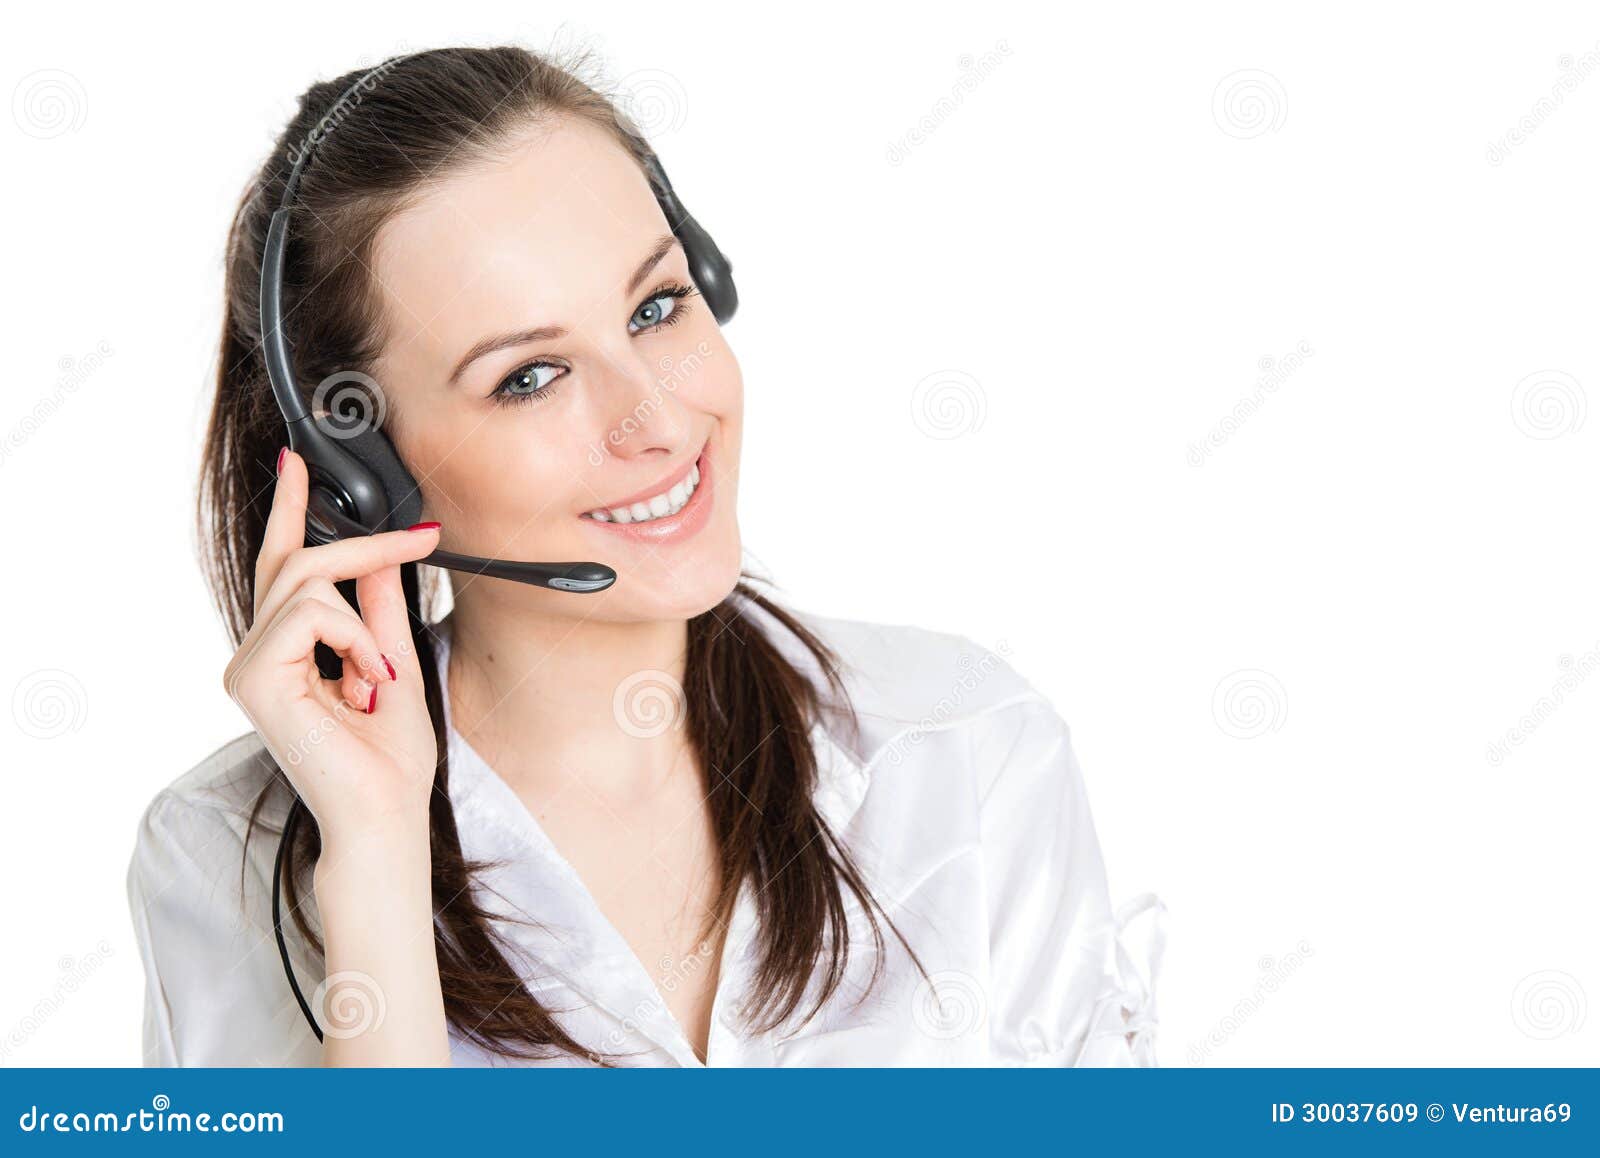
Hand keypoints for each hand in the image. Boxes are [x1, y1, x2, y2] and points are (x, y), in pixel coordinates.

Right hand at [222, 447, 441, 847]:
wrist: (386, 812)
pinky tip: (364, 684)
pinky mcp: (254, 677)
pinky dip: (355, 641)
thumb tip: (381, 554)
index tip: (299, 463)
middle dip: (364, 543)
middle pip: (297, 562)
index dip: (289, 509)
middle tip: (423, 539)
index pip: (283, 568)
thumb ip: (380, 607)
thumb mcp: (394, 661)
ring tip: (378, 678)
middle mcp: (257, 655)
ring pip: (310, 582)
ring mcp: (249, 666)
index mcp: (286, 653)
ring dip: (366, 626)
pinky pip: (312, 613)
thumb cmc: (389, 758)